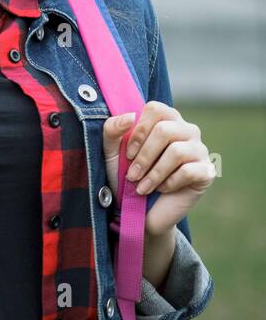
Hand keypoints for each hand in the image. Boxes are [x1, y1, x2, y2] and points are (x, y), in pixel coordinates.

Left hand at [101, 100, 214, 235]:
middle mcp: (186, 130)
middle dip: (144, 156)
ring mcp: (199, 150)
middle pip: (165, 130)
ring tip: (142, 186)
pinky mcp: (207, 171)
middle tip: (132, 175)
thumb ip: (112, 130)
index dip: (138, 131)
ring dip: (154, 173)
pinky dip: (169, 183)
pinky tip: (162, 189)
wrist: (140, 211)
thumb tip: (129, 116)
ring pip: (177, 151)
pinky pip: (189, 171)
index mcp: (165, 119)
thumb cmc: (126, 175)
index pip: (156, 109)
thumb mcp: (112, 152)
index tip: (128, 153)